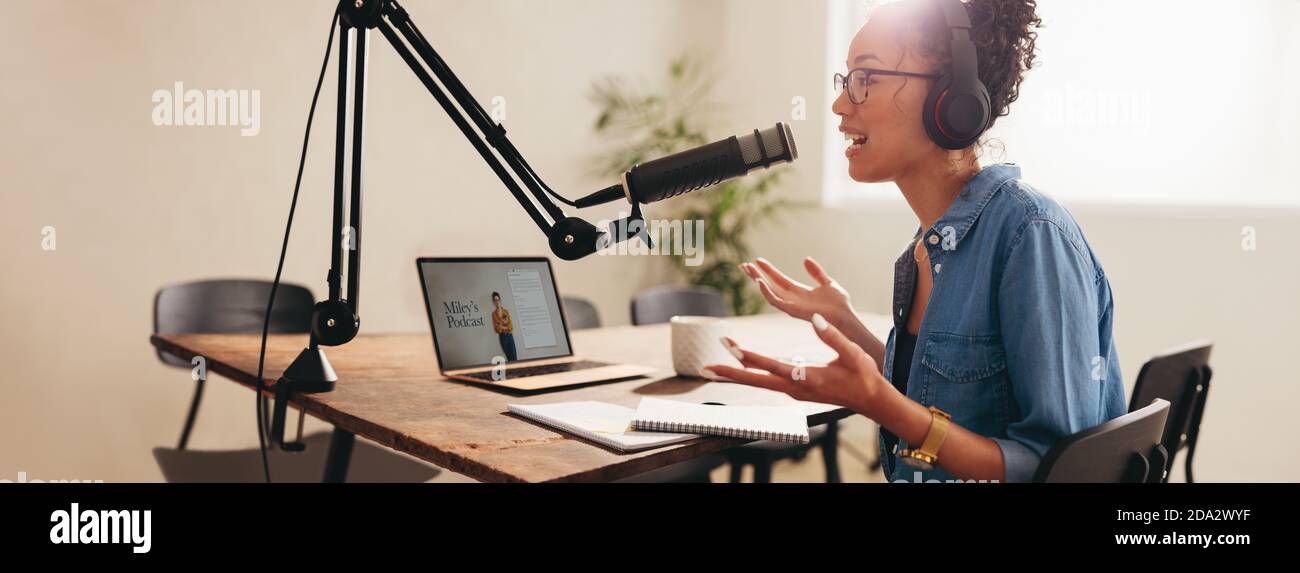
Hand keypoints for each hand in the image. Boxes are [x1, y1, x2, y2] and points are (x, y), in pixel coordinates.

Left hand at [705, 313, 886, 416]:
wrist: (870, 400)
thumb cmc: (863, 375)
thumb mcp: (852, 353)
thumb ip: (832, 336)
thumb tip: (815, 318)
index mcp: (808, 378)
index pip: (771, 366)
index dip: (749, 356)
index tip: (730, 346)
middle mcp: (796, 389)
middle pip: (756, 381)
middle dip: (731, 372)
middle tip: (706, 366)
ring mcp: (794, 392)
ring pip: (759, 383)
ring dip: (738, 373)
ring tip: (715, 365)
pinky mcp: (796, 390)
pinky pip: (768, 382)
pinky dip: (752, 374)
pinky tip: (742, 367)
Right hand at [741, 257, 852, 327]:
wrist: (846, 318)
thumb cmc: (840, 305)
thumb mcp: (828, 282)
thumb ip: (816, 272)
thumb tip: (806, 259)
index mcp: (799, 292)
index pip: (779, 279)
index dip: (768, 270)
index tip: (757, 260)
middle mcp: (792, 300)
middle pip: (769, 285)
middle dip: (756, 275)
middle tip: (743, 265)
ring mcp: (791, 306)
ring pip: (768, 292)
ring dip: (757, 281)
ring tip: (748, 269)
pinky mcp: (792, 311)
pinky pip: (775, 301)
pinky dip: (766, 292)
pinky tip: (759, 281)